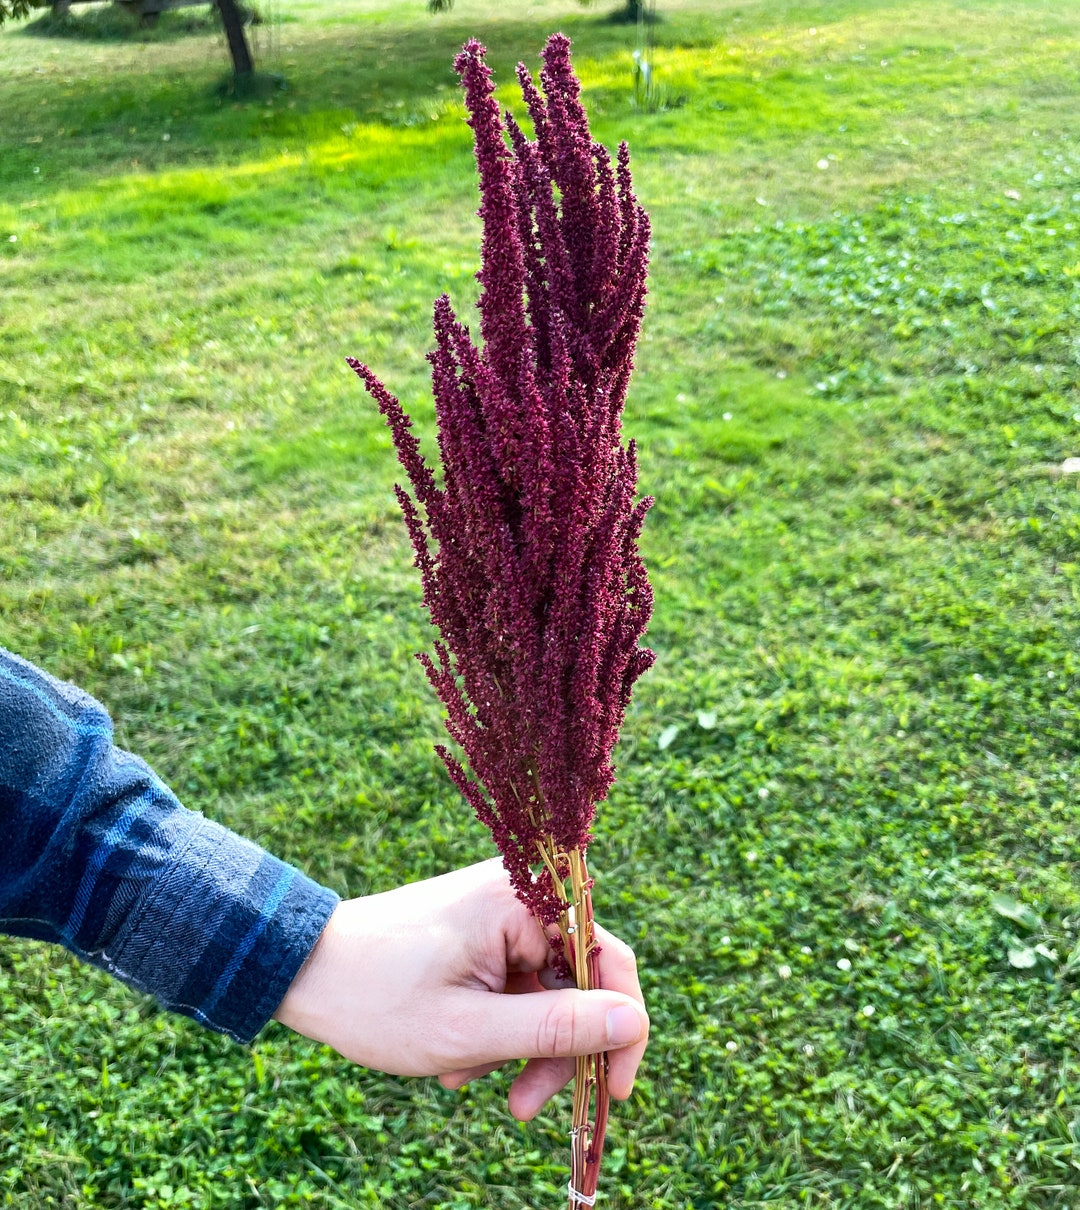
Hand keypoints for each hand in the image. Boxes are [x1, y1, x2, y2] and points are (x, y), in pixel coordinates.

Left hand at [272, 859, 648, 1119]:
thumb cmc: (377, 997)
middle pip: (577, 980)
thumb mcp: (470, 1030)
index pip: (608, 958)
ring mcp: (497, 912)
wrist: (302, 969)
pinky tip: (456, 1061)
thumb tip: (632, 1022)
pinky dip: (495, 1028)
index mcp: (522, 900)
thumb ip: (556, 1027)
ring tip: (466, 1080)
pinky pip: (513, 984)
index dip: (620, 1028)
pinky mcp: (480, 931)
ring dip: (518, 1045)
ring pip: (544, 990)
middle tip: (523, 1106)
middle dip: (555, 1049)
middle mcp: (518, 895)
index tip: (615, 1091)